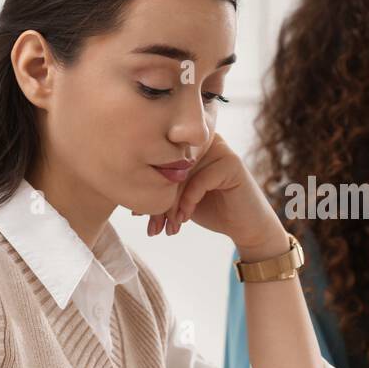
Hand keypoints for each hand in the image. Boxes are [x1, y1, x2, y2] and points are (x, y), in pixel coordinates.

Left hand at [135, 132, 284, 252]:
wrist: (245, 226)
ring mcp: (220, 149)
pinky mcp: (232, 163)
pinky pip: (200, 180)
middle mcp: (204, 141)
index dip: (146, 188)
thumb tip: (123, 188)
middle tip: (151, 226)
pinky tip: (185, 219)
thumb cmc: (211, 209)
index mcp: (189, 144)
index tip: (137, 214)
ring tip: (166, 227)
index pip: (158, 160)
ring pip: (183, 174)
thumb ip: (159, 186)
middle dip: (157, 200)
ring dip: (171, 205)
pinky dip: (188, 202)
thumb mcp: (179, 197)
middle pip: (169, 166)